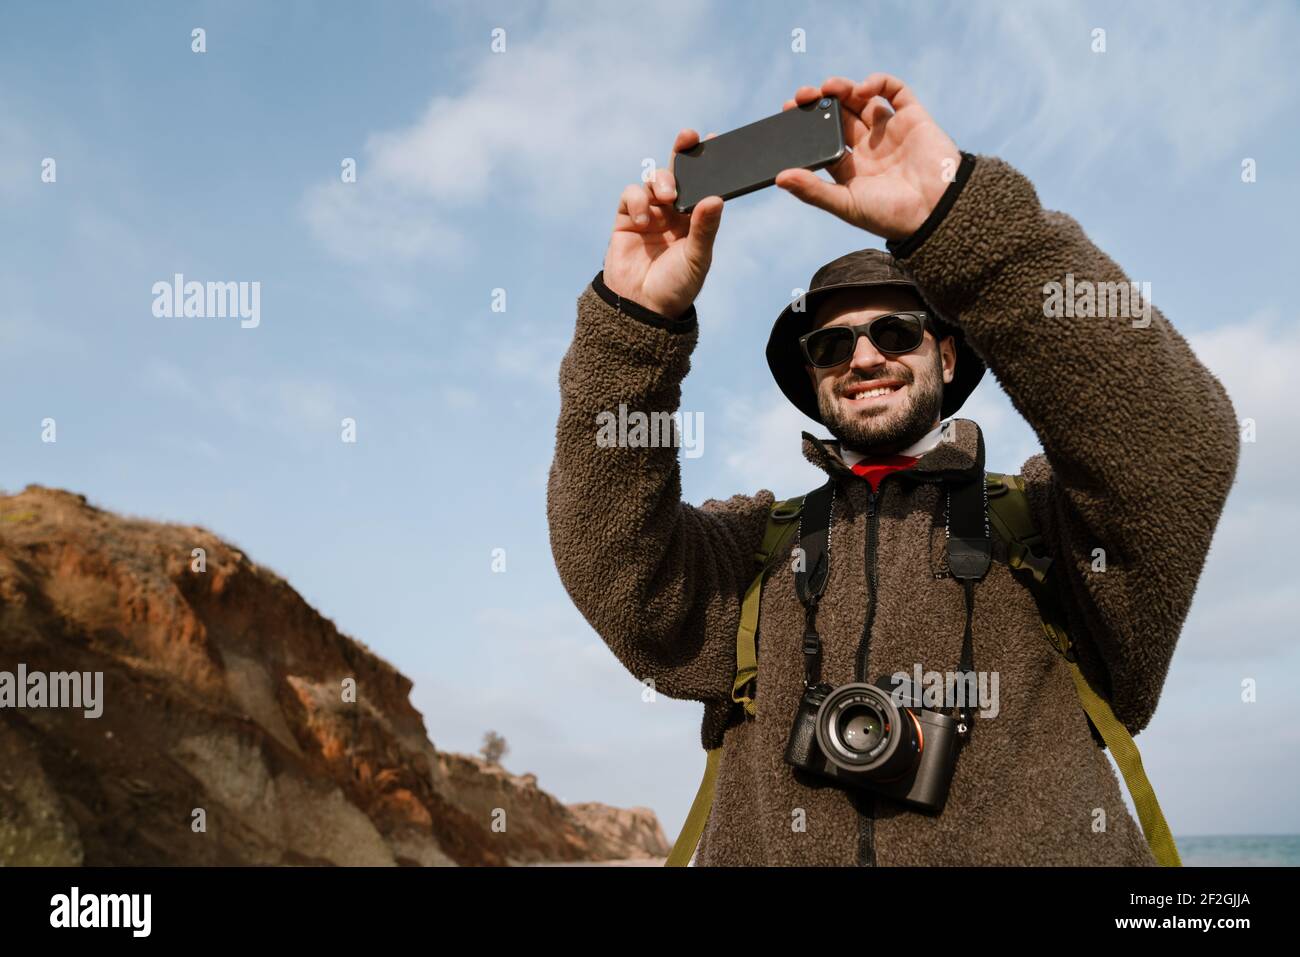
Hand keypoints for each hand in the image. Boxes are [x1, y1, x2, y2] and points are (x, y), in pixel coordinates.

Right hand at [602, 129, 723, 319]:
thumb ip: (705, 228)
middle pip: (677, 173)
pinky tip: (644, 219)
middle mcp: (672, 212)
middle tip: (688, 139)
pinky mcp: (626, 219)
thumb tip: (716, 198)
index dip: (705, 161)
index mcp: (694, 219)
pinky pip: (631, 195)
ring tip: (666, 198)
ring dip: (661, 181)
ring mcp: (649, 213)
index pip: (702, 184)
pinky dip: (638, 200)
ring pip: (653, 180)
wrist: (642, 309)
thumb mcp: (697, 258)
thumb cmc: (676, 287)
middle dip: (682, 152)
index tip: (711, 139)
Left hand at [774, 74, 960, 240]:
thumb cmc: (891, 216)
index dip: (806, 124)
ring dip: (843, 89)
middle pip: (839, 116)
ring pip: (862, 100)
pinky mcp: (913, 117)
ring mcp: (890, 131)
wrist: (937, 212)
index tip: (788, 110)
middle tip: (803, 95)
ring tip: (829, 87)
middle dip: (820, 102)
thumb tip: (780, 177)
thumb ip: (813, 190)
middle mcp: (869, 147)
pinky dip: (879, 82)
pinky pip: (895, 91)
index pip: (823, 140)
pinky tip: (864, 88)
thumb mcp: (846, 205)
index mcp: (852, 169)